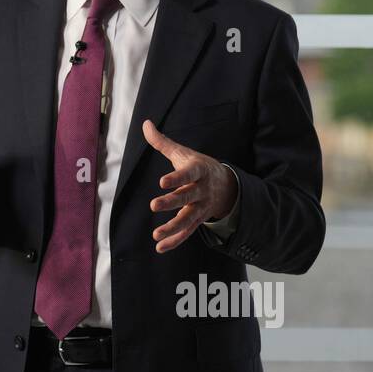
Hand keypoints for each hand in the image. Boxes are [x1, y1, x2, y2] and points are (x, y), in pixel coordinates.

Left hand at [143, 119, 238, 252]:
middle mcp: (201, 190)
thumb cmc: (198, 166)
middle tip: (154, 205)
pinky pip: (188, 232)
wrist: (227, 184)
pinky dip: (175, 240)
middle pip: (187, 197)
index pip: (188, 174)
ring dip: (172, 227)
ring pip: (188, 218)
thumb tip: (145, 124)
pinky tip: (160, 247)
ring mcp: (201, 206)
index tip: (162, 181)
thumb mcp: (183, 152)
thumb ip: (162, 142)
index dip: (176, 178)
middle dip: (172, 202)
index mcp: (198, 170)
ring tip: (156, 235)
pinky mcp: (199, 219)